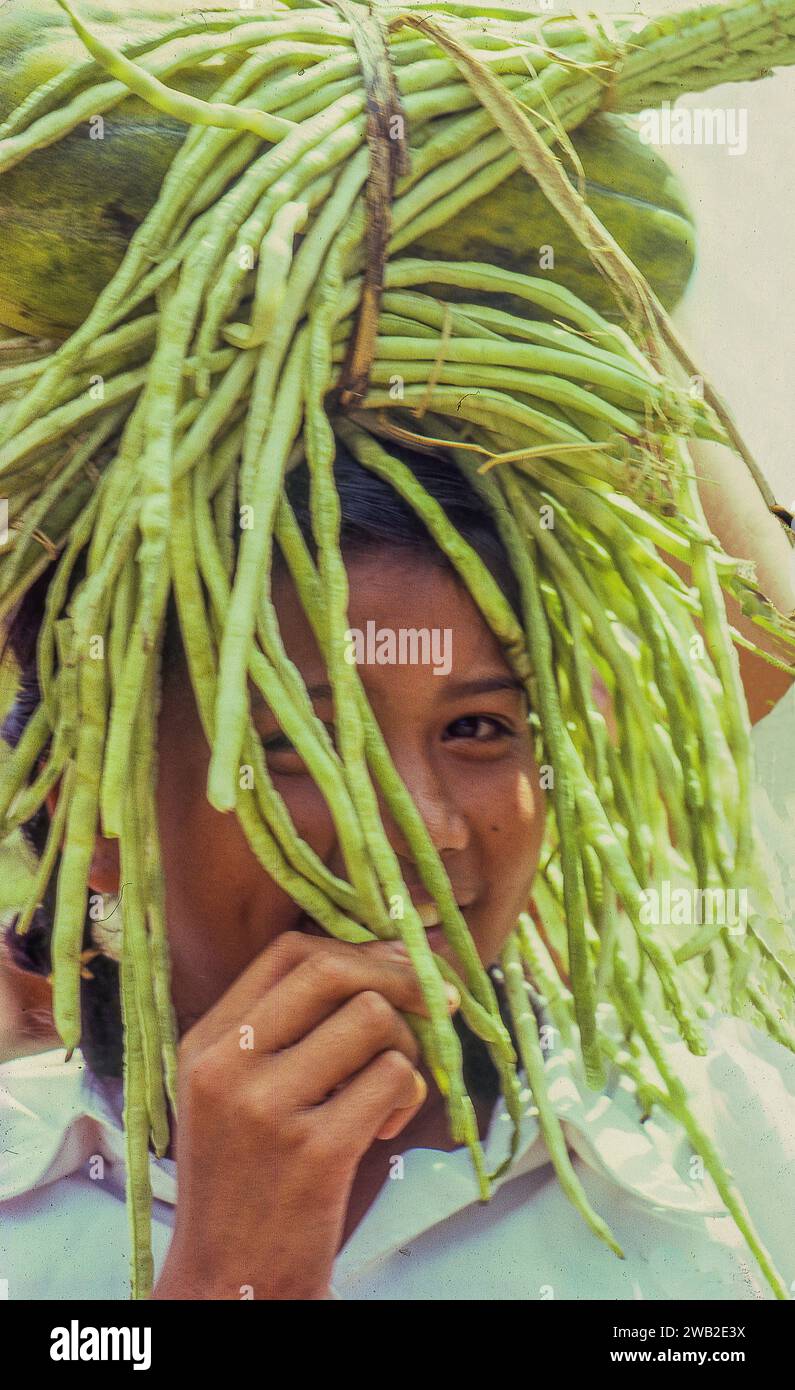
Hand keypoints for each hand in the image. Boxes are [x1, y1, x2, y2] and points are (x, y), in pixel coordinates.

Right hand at [150, 930, 458, 1299]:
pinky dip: (408, 1097)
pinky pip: (394, 1078)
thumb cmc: (249, 1179)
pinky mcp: (315, 1151)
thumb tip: (391, 956)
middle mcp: (227, 1065)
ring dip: (405, 1050)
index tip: (399, 968)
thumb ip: (289, 1027)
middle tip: (438, 1004)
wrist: (230, 1281)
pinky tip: (385, 1130)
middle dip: (400, 978)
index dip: (358, 950)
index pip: (290, 952)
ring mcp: (267, 1107)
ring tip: (388, 1095)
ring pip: (374, 1020)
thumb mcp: (237, 1092)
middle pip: (333, 971)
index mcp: (205, 1042)